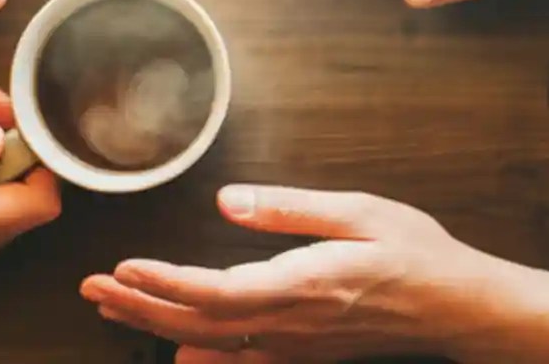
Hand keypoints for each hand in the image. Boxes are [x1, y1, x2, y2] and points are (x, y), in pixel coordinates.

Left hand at [81, 186, 521, 362]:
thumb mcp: (359, 212)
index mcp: (302, 283)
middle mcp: (291, 324)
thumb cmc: (414, 254)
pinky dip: (199, 354)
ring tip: (113, 308)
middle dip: (140, 306)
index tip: (121, 266)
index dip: (163, 282)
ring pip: (211, 344)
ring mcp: (296, 346)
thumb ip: (290, 209)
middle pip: (199, 323)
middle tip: (92, 288)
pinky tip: (173, 349)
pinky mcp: (304, 354)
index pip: (215, 290)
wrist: (457, 307)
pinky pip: (241, 361)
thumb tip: (229, 200)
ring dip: (157, 325)